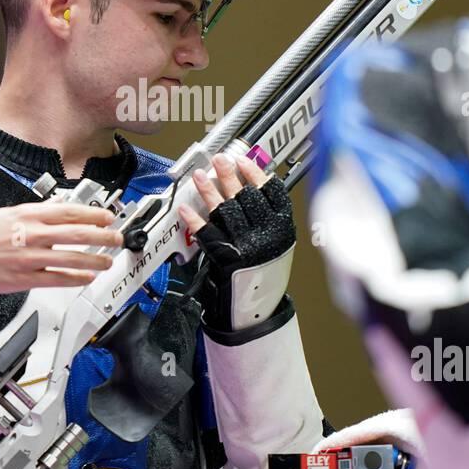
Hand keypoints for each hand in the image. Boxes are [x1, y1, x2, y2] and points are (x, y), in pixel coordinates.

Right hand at [0, 202, 123, 293]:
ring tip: (107, 260)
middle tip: (117, 238)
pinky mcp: (25, 278)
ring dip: (94, 259)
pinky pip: (57, 278)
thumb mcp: (7, 213)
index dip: (93, 215)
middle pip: (77, 234)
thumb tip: (56, 205)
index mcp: (28, 215)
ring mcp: (30, 257)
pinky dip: (75, 278)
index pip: (69, 212)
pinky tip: (87, 278)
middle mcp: (32, 234)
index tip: (107, 217)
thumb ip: (35, 211)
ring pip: (71, 257)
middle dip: (102, 236)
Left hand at [177, 152, 295, 311]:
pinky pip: (206, 233)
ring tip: (200, 175)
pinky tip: (185, 207)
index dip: (255, 172)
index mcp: (283, 228)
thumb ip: (270, 215)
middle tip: (219, 160)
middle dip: (229, 175)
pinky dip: (194, 219)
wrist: (258, 308)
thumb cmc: (267, 272)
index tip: (243, 160)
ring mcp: (245, 245)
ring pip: (225, 210)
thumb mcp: (280, 242)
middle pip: (246, 196)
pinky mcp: (225, 257)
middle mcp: (266, 235)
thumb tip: (254, 183)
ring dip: (209, 190)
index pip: (271, 192)